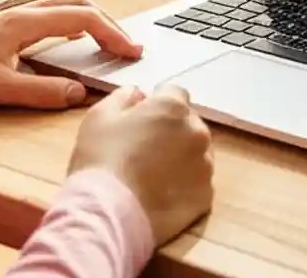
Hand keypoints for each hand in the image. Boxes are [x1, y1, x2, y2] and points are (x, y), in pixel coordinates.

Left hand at [0, 0, 142, 108]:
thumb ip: (41, 92)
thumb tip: (78, 93)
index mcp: (25, 22)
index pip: (83, 18)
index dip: (112, 33)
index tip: (130, 53)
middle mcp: (23, 13)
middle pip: (80, 5)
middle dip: (109, 24)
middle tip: (128, 48)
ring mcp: (15, 17)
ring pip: (67, 7)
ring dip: (94, 22)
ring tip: (111, 43)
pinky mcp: (9, 26)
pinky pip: (54, 16)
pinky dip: (76, 24)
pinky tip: (77, 42)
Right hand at [69, 84, 214, 244]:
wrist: (108, 212)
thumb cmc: (101, 159)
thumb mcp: (100, 117)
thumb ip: (123, 97)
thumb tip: (138, 93)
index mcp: (173, 108)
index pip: (174, 93)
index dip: (157, 104)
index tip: (141, 120)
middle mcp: (198, 132)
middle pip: (188, 123)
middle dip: (171, 131)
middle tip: (145, 150)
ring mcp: (205, 165)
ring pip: (196, 153)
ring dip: (181, 157)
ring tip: (153, 175)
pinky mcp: (205, 196)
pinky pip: (197, 182)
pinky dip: (184, 185)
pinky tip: (161, 194)